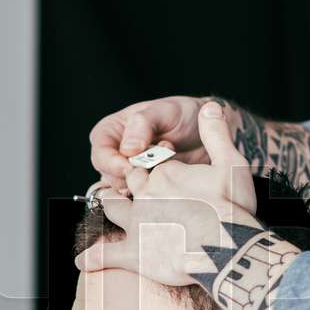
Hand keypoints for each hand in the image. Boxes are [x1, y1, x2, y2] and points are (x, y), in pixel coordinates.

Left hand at [76, 101, 261, 285]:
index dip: (161, 162)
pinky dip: (93, 257)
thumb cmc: (233, 208)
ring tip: (110, 205)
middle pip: (131, 180)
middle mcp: (146, 192)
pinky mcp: (134, 252)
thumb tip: (212, 106)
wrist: (228, 247)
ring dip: (110, 203)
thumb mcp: (232, 165)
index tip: (170, 166)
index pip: (154, 161)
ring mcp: (136, 221)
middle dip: (132, 180)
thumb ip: (218, 134)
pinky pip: (105, 253)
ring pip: (112, 205)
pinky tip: (84, 260)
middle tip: (139, 187)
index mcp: (166, 171)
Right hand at [88, 95, 211, 194]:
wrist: (208, 132)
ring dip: (145, 182)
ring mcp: (130, 171)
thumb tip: (127, 149)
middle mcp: (116, 152)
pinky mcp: (144, 186)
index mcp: (112, 130)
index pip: (100, 153)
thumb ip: (142, 125)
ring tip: (167, 163)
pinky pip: (140, 198)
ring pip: (124, 189)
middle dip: (131, 174)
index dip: (112, 163)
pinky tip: (168, 179)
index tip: (130, 166)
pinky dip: (153, 193)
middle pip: (109, 175)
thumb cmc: (185, 115)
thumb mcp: (164, 111)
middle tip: (157, 161)